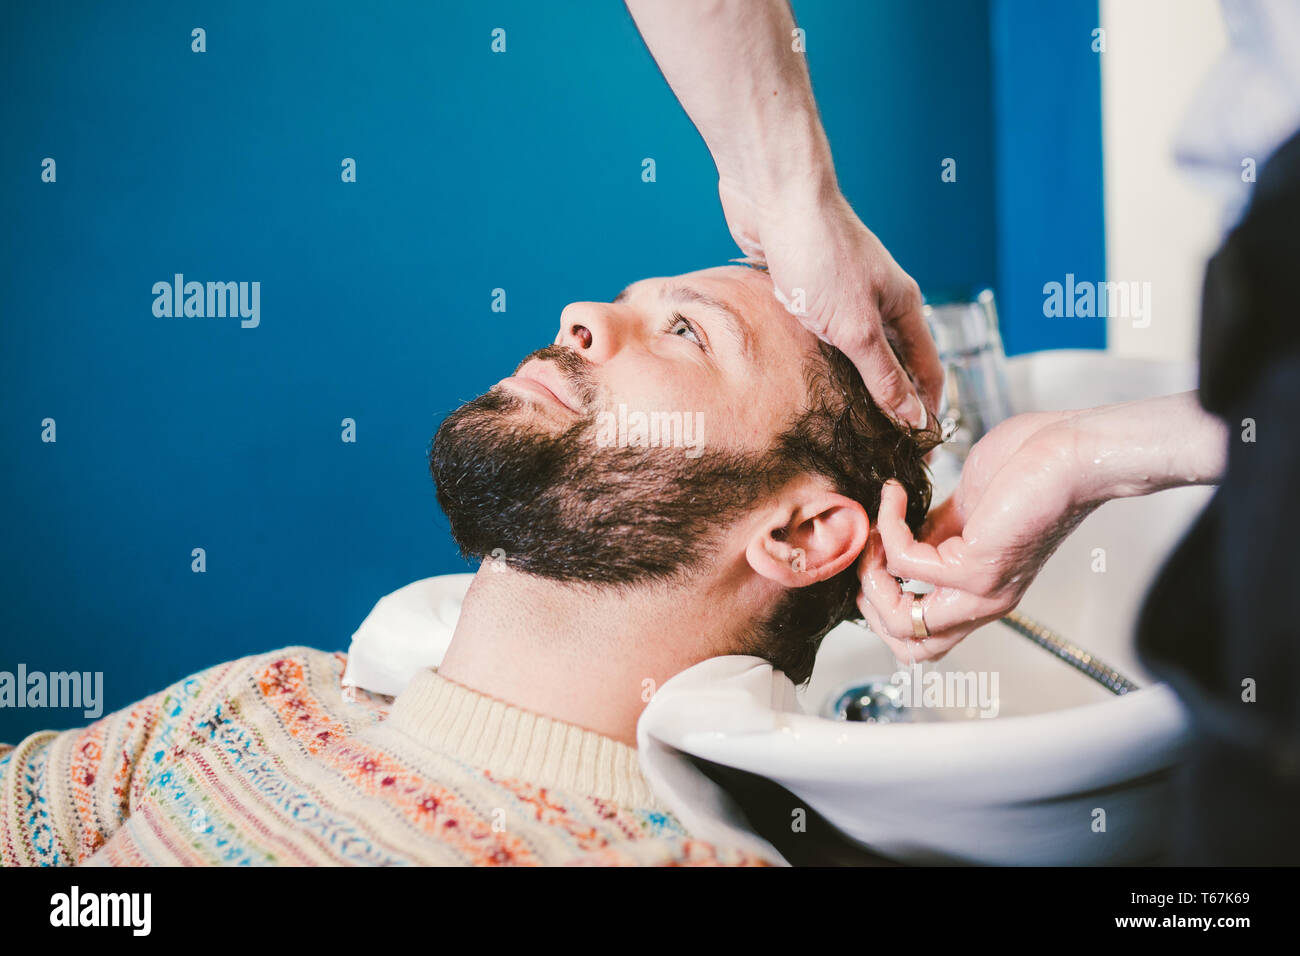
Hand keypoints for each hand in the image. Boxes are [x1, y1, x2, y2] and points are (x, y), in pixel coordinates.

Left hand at [718, 177, 942, 432]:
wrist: (771, 195)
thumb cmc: (819, 253)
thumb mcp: (855, 327)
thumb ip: (882, 374)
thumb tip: (912, 418)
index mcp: (902, 305)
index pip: (927, 370)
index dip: (926, 410)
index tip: (920, 451)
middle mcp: (877, 299)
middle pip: (891, 361)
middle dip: (888, 402)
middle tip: (874, 448)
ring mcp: (841, 293)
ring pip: (852, 349)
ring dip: (850, 383)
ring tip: (839, 426)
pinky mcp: (805, 288)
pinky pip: (818, 335)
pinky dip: (818, 360)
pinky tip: (802, 382)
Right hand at [855, 411, 1090, 661]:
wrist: (1076, 451)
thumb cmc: (1031, 465)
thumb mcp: (966, 506)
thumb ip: (933, 530)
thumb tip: (897, 536)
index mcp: (982, 591)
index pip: (922, 637)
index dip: (883, 605)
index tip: (873, 555)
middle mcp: (983, 602)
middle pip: (909, 648)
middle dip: (870, 604)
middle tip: (867, 554)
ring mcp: (980, 590)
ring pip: (901, 622)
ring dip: (870, 574)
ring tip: (873, 531)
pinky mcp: (977, 567)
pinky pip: (906, 563)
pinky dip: (888, 527)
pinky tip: (895, 496)